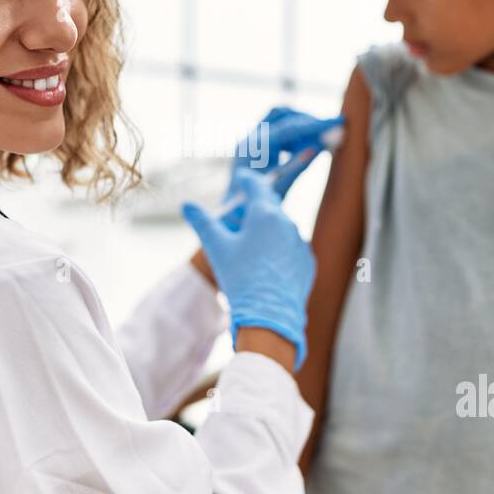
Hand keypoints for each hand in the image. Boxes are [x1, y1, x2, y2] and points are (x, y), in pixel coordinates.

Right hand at [182, 168, 315, 371]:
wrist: (270, 316)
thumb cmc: (241, 278)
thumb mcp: (217, 247)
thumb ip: (203, 222)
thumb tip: (186, 205)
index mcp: (265, 214)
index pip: (257, 186)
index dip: (248, 180)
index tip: (242, 178)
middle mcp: (287, 224)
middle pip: (272, 205)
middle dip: (259, 202)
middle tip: (247, 203)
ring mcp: (300, 244)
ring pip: (284, 228)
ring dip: (271, 228)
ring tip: (255, 239)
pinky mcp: (307, 263)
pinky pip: (293, 249)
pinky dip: (281, 249)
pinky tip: (269, 263)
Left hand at [223, 107, 344, 228]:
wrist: (234, 215)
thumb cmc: (257, 204)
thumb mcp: (283, 184)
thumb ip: (301, 162)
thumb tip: (323, 143)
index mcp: (256, 148)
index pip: (291, 127)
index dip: (317, 124)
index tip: (339, 121)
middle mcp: (250, 139)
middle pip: (283, 115)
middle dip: (307, 120)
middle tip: (330, 131)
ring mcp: (250, 140)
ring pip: (279, 118)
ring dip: (299, 125)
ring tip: (317, 141)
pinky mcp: (254, 145)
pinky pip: (276, 129)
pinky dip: (292, 134)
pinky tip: (302, 148)